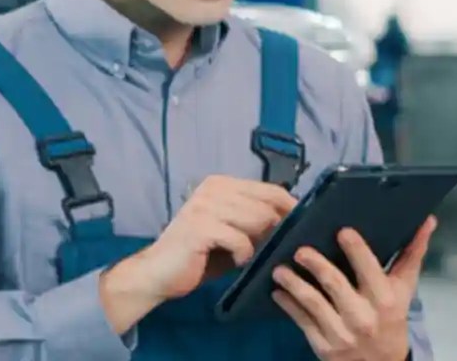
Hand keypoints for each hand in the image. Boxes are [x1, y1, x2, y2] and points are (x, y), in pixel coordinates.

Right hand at [101, 175, 295, 325]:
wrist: (158, 273)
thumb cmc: (199, 255)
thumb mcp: (232, 232)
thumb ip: (256, 221)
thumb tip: (295, 222)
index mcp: (220, 183)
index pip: (271, 190)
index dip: (290, 211)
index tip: (298, 232)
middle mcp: (212, 188)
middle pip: (267, 206)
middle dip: (274, 232)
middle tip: (265, 251)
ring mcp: (205, 205)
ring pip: (257, 221)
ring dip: (258, 245)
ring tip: (246, 256)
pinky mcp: (200, 227)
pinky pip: (241, 241)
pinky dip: (243, 256)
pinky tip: (234, 261)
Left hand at [272, 215, 436, 360]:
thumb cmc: (391, 318)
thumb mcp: (404, 290)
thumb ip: (412, 255)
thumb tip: (427, 220)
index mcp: (385, 299)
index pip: (370, 270)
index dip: (356, 251)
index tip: (342, 231)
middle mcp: (363, 315)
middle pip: (335, 283)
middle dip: (316, 264)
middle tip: (299, 249)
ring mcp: (341, 332)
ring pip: (312, 302)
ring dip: (293, 284)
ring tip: (279, 269)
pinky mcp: (323, 345)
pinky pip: (301, 321)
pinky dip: (288, 304)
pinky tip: (277, 291)